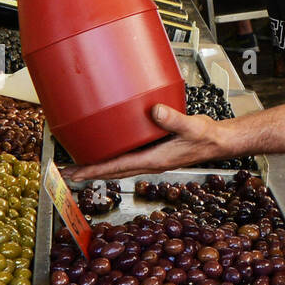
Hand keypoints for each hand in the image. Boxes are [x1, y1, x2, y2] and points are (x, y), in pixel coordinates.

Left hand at [61, 105, 229, 180]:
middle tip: (67, 173)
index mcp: (153, 160)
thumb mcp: (191, 126)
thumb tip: (156, 111)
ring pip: (118, 167)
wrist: (217, 142)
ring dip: (98, 168)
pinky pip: (126, 158)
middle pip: (112, 171)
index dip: (94, 170)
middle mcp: (148, 163)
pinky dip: (112, 159)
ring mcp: (149, 159)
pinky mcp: (152, 153)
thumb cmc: (206, 136)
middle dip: (89, 173)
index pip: (117, 167)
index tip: (76, 173)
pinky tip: (106, 151)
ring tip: (79, 166)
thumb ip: (173, 119)